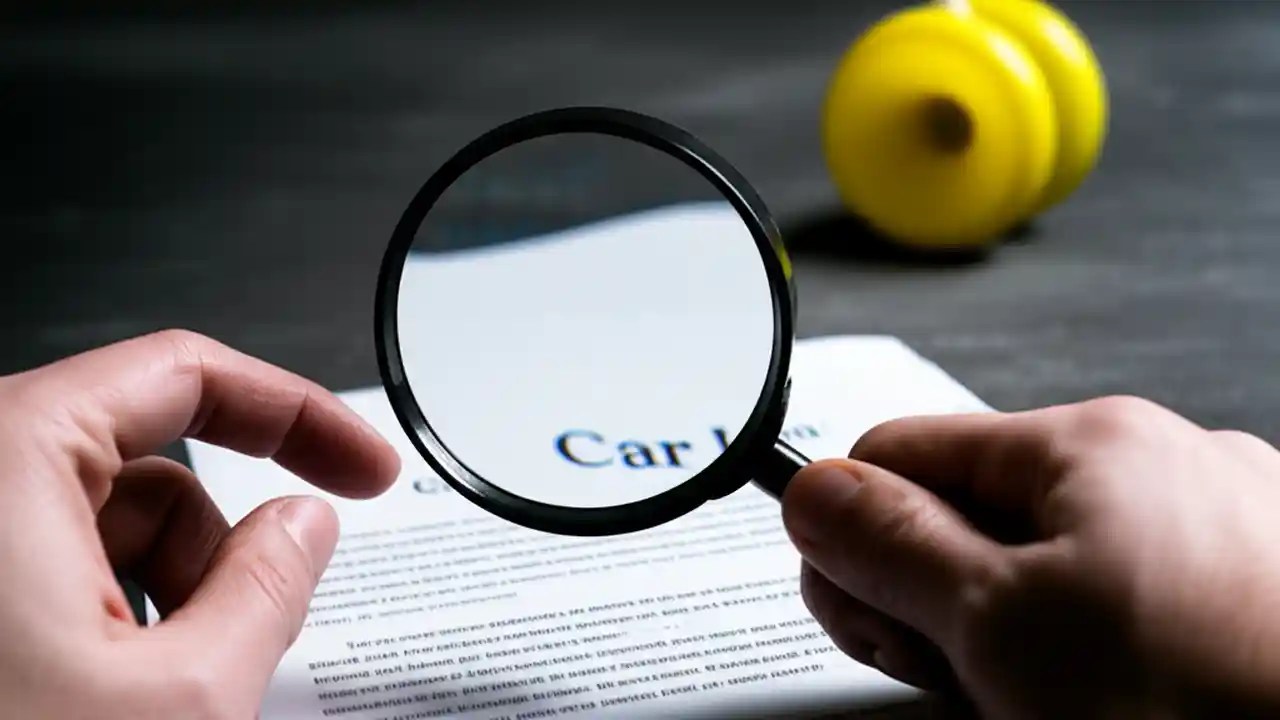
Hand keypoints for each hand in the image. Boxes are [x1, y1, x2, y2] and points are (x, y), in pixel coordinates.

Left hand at [0, 330, 399, 717]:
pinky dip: (112, 624)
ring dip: (170, 598)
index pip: (186, 376)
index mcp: (7, 464)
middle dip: (222, 545)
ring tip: (173, 689)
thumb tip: (306, 523)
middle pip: (149, 465)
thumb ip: (273, 586)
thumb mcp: (184, 699)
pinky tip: (119, 697)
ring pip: (103, 529)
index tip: (361, 466)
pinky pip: (54, 577)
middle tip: (263, 625)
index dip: (299, 416)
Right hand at [782, 395, 1279, 718]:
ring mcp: (1210, 530)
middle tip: (963, 679)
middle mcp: (1156, 464)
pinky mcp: (1245, 594)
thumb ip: (884, 545)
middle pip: (968, 514)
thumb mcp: (1001, 626)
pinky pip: (1118, 604)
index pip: (893, 454)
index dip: (854, 542)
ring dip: (1009, 639)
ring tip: (1043, 705)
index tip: (867, 620)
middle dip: (938, 601)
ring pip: (1042, 570)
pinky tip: (1106, 706)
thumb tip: (811, 493)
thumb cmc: (1207, 703)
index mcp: (1088, 442)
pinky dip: (1086, 654)